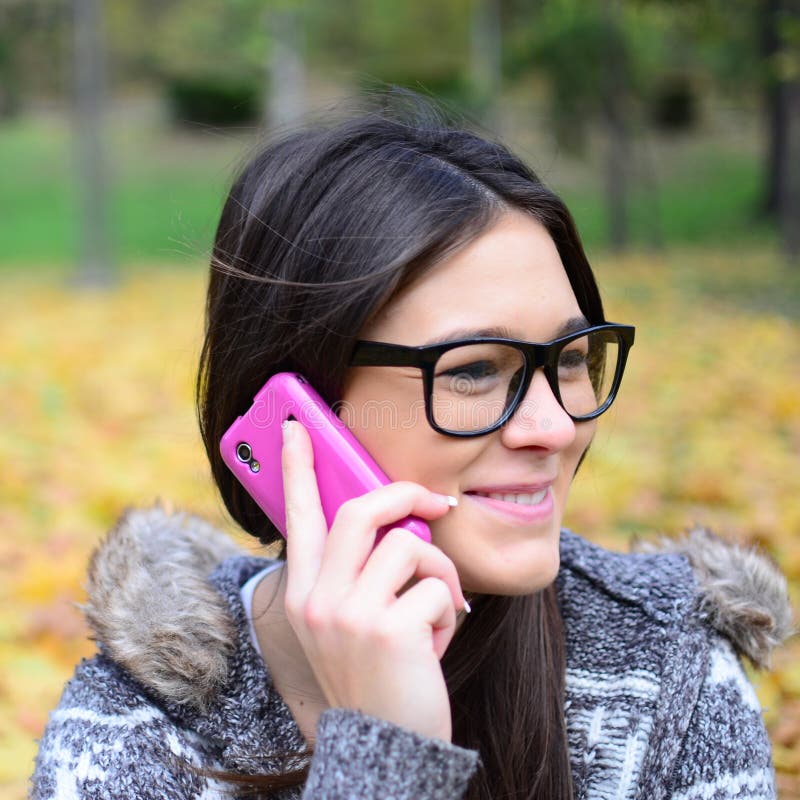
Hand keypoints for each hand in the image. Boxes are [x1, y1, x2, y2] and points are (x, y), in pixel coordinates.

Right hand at [280, 419, 465, 742]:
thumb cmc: (377, 675)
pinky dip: (449, 610)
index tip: (295, 428)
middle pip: (360, 511)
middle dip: (404, 496)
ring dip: (440, 573)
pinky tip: (437, 642)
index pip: (297, 518)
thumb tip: (400, 521)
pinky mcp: (390, 628)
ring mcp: (350, 613)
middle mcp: (318, 599)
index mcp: (303, 595)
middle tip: (435, 503)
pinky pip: (437, 587)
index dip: (296, 469)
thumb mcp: (350, 623)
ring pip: (409, 547)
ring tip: (440, 607)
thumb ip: (360, 573)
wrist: (388, 748)